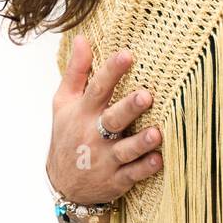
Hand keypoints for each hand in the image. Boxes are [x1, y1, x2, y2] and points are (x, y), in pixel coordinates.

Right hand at [46, 36, 163, 205]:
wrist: (63, 184)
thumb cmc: (68, 135)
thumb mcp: (64, 102)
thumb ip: (76, 72)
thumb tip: (82, 38)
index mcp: (82, 112)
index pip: (97, 88)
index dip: (111, 71)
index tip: (127, 55)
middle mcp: (93, 135)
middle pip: (112, 119)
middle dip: (129, 108)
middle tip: (146, 96)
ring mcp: (104, 159)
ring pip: (125, 150)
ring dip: (141, 142)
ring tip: (156, 133)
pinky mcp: (115, 179)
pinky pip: (132, 174)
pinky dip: (144, 168)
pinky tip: (159, 159)